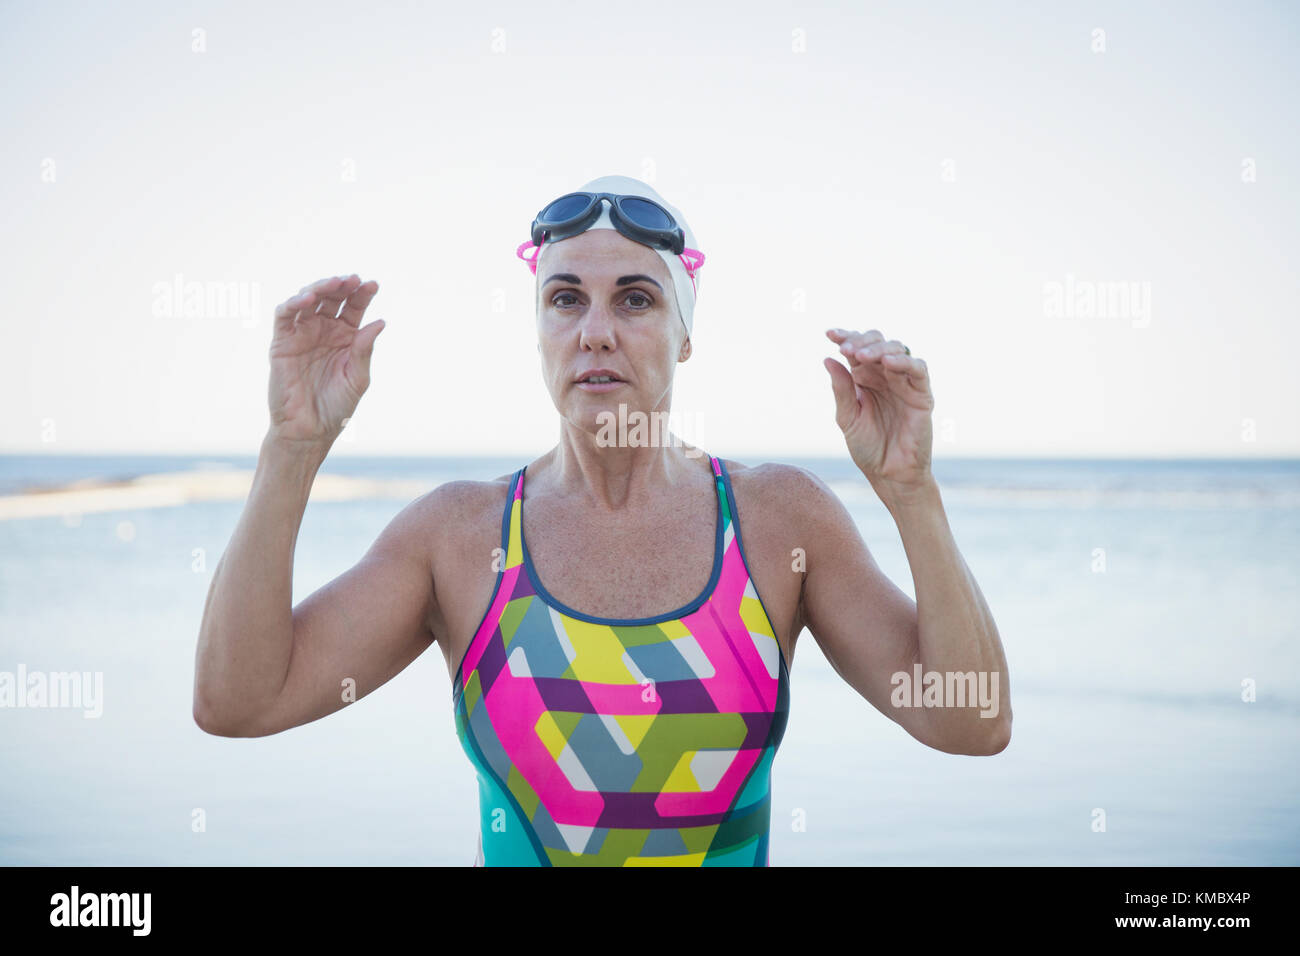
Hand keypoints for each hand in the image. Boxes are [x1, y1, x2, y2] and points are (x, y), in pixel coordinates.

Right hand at [267, 275, 383, 447]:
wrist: (309, 430)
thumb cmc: (337, 407)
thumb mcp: (358, 377)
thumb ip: (365, 350)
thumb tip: (380, 322)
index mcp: (346, 337)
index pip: (354, 307)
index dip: (363, 294)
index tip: (373, 284)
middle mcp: (324, 331)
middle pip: (332, 298)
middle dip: (342, 285)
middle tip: (352, 279)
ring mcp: (302, 334)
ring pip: (308, 300)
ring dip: (320, 288)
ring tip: (334, 284)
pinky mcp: (282, 342)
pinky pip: (285, 316)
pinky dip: (294, 303)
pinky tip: (308, 299)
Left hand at [823, 328, 934, 496]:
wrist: (889, 475)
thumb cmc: (868, 448)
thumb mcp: (848, 418)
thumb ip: (841, 390)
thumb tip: (827, 359)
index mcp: (864, 379)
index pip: (856, 349)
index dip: (845, 337)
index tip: (829, 334)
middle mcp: (884, 376)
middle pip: (876, 343)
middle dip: (861, 341)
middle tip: (847, 348)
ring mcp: (904, 383)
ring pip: (897, 350)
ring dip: (879, 348)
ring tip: (863, 355)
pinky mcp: (922, 394)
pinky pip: (918, 370)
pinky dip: (904, 362)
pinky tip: (887, 363)